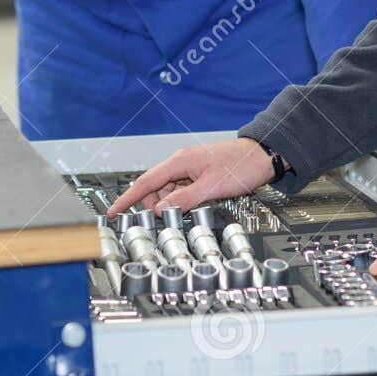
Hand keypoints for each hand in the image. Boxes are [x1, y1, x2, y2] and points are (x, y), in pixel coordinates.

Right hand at [105, 139, 272, 216]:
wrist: (263, 155)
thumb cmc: (241, 166)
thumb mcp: (212, 187)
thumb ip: (184, 199)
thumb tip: (159, 210)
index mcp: (179, 162)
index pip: (145, 182)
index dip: (127, 199)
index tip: (113, 211)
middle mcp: (180, 162)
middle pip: (155, 189)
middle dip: (157, 206)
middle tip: (169, 220)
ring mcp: (189, 168)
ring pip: (168, 191)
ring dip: (172, 204)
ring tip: (191, 210)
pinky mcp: (197, 173)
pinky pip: (180, 189)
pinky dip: (182, 200)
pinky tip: (195, 205)